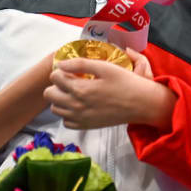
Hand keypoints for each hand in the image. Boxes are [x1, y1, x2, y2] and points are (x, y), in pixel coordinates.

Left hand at [43, 49, 173, 129]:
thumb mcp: (104, 67)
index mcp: (80, 89)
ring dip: (60, 98)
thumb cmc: (125, 83)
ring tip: (74, 92)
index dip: (60, 70)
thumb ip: (80, 64)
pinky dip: (68, 113)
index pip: (54, 78)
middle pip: (49, 94)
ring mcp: (80, 118)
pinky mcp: (86, 126)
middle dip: (56, 84)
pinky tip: (79, 105)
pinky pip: (66, 122)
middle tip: (71, 80)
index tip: (70, 69)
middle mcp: (76, 106)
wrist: (141, 104)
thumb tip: (61, 64)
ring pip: (55, 109)